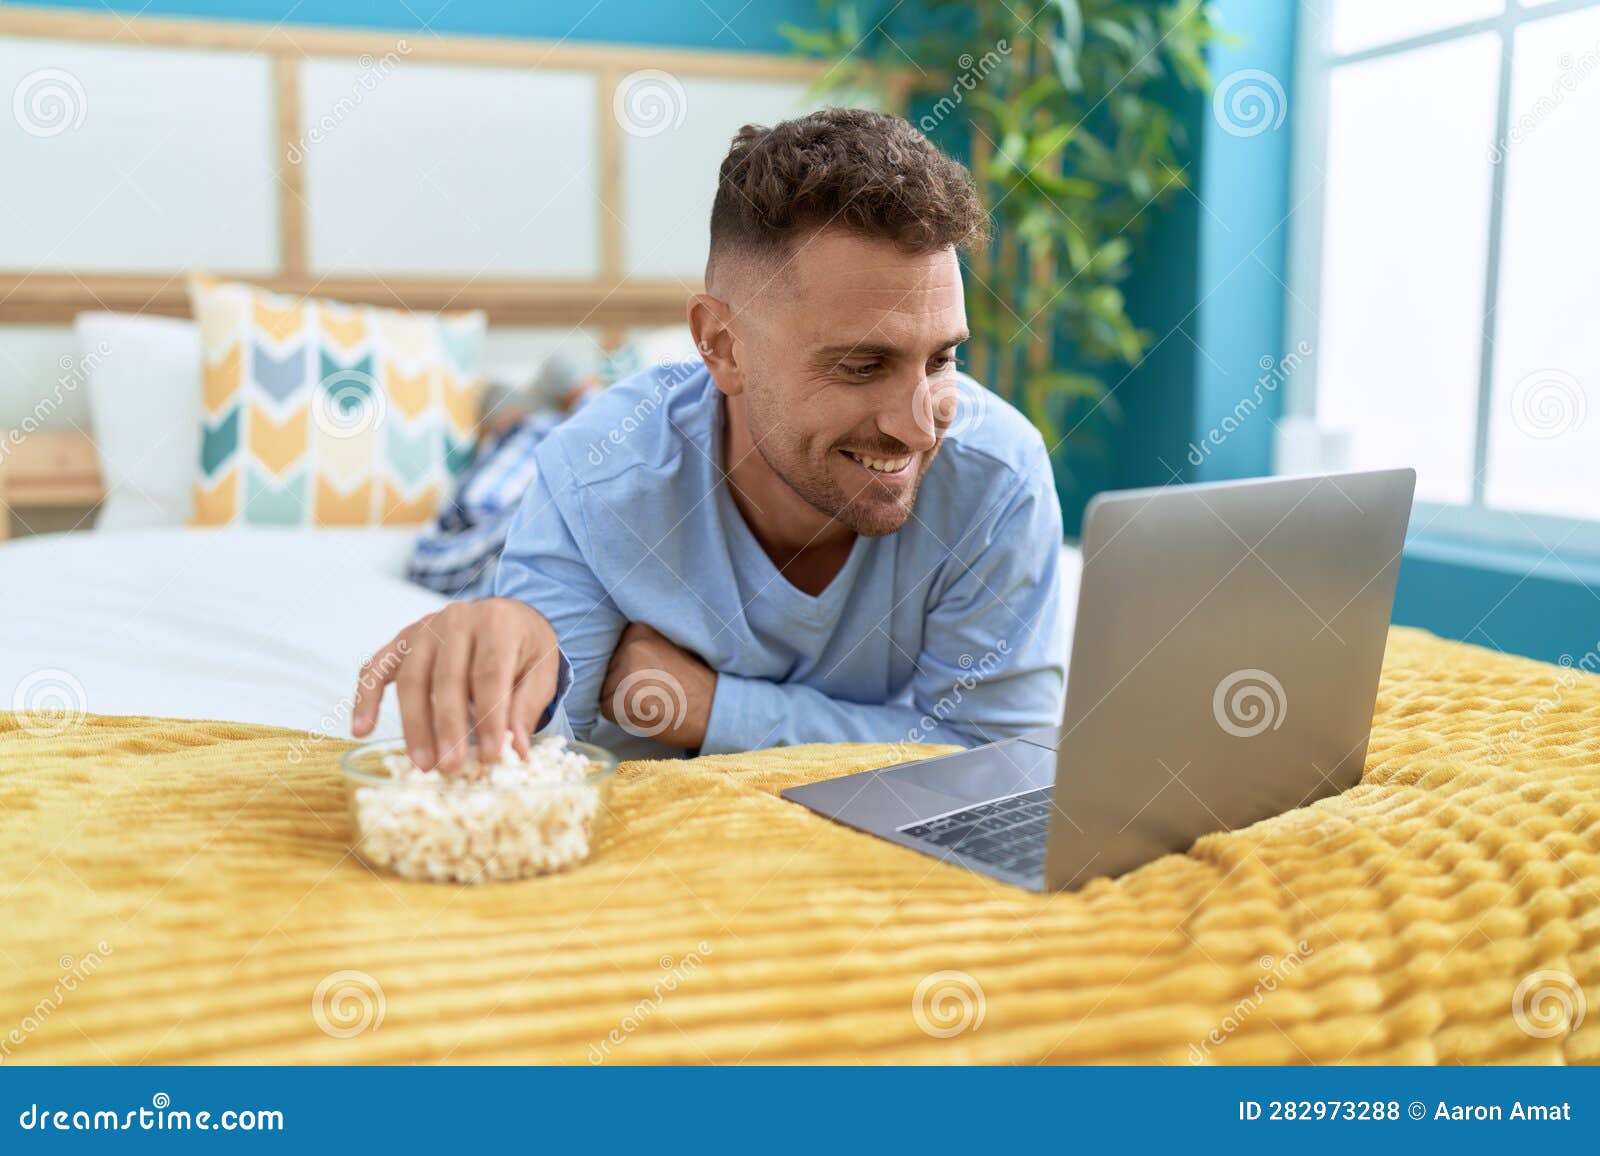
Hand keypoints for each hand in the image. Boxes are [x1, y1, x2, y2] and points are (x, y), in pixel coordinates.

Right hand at [351, 598, 560, 771]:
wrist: (509, 615)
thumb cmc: (526, 648)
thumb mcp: (541, 672)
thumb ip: (526, 707)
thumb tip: (515, 751)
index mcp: (498, 623)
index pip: (489, 673)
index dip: (489, 717)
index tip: (491, 756)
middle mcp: (458, 619)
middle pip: (446, 678)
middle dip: (448, 727)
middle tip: (450, 767)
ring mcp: (425, 627)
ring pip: (411, 678)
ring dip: (414, 724)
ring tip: (422, 763)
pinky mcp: (402, 640)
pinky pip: (376, 667)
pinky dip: (365, 698)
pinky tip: (361, 730)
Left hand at [600, 622, 715, 748]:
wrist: (714, 709)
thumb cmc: (694, 683)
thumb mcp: (668, 648)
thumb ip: (641, 646)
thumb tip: (609, 652)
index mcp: (640, 630)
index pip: (612, 650)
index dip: (627, 668)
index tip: (649, 675)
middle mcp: (630, 646)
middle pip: (607, 670)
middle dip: (623, 685)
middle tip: (654, 690)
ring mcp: (625, 672)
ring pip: (605, 691)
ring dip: (622, 701)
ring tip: (653, 701)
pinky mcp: (622, 699)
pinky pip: (606, 710)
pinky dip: (622, 717)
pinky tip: (648, 713)